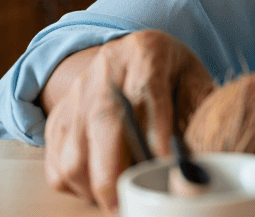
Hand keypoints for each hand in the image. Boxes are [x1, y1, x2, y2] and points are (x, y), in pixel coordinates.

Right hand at [42, 30, 213, 212]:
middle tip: (127, 205)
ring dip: (92, 186)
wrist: (127, 54)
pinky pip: (55, 161)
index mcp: (145, 54)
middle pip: (102, 123)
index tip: (165, 166)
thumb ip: (199, 112)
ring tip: (116, 199)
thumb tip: (199, 161)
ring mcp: (76, 94)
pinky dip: (73, 184)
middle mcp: (105, 70)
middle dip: (114, 173)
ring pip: (73, 150)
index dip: (156, 133)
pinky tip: (96, 187)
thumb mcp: (192, 78)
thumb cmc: (167, 74)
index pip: (147, 93)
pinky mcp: (58, 117)